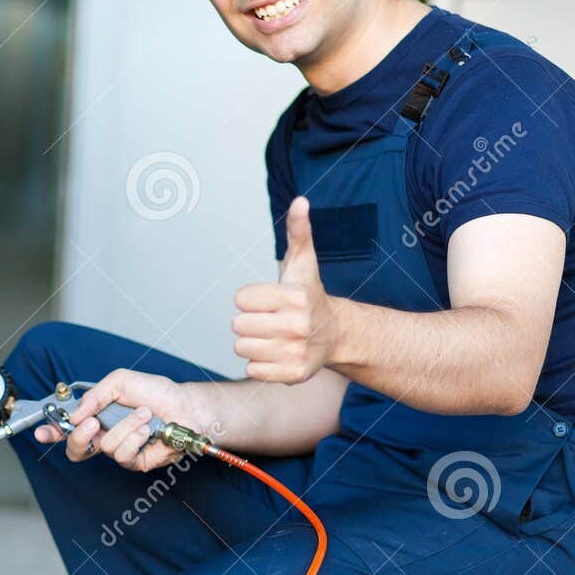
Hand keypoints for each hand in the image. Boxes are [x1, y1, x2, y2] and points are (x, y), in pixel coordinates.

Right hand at [32, 368, 200, 472]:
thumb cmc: (157, 392)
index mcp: (97, 416)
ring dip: (125, 427)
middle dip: (78, 437)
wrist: (185, 407)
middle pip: (76, 449)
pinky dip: (135, 437)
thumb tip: (76, 413)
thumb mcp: (120, 381)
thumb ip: (94, 395)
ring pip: (104, 447)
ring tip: (143, 414)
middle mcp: (105, 434)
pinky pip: (123, 454)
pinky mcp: (135, 461)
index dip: (51, 432)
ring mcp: (120, 449)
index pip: (68, 428)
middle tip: (91, 424)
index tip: (41, 432)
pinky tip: (148, 428)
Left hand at [233, 197, 339, 383]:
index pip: (241, 299)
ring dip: (253, 343)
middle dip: (250, 321)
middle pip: (238, 325)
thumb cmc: (308, 294)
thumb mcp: (302, 261)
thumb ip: (298, 230)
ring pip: (242, 348)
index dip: (251, 299)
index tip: (270, 300)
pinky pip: (252, 370)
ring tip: (274, 337)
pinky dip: (260, 364)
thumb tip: (300, 200)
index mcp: (295, 296)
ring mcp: (295, 351)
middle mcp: (297, 325)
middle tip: (271, 320)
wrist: (336, 334)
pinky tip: (277, 354)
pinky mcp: (292, 374)